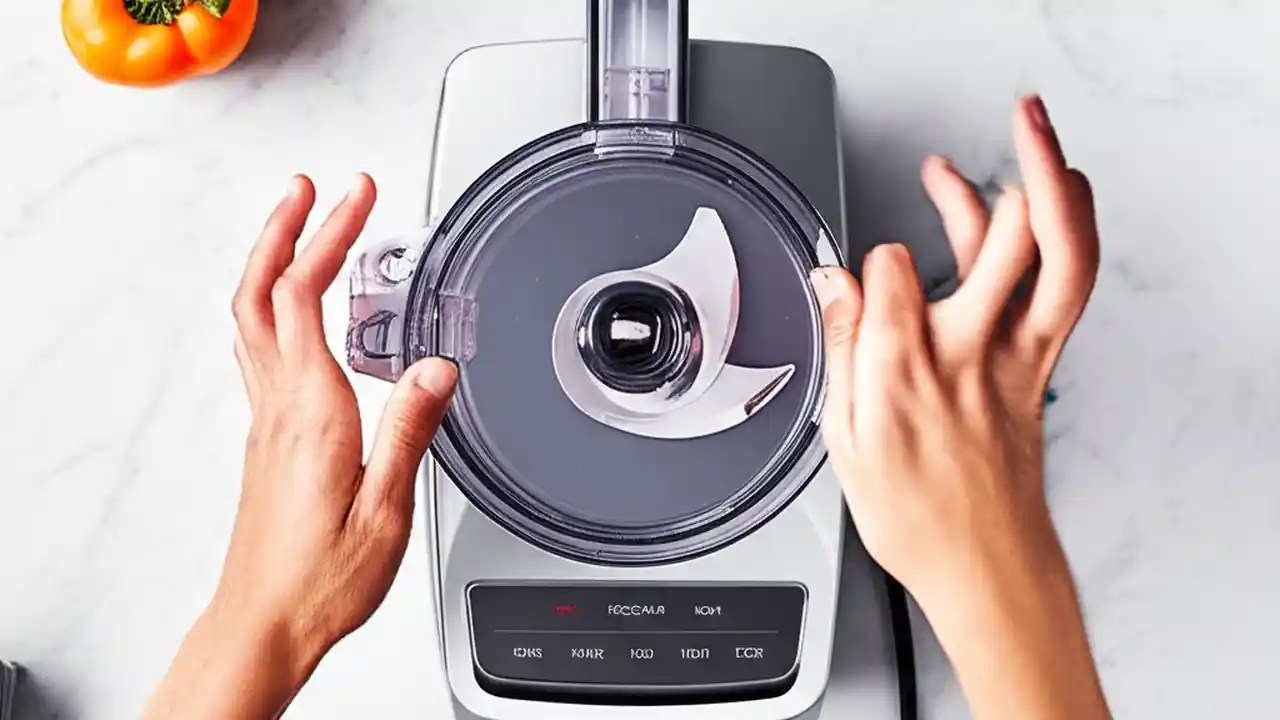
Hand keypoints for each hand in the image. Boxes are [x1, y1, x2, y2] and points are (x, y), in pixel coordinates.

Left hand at [143, 175, 457, 719]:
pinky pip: (259, 351)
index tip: (353, 195)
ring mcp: (265, 422)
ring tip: (299, 226)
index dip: (325, 236)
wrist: (262, 625)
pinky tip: (296, 311)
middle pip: (261, 292)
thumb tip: (435, 366)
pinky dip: (274, 306)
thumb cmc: (319, 580)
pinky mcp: (266, 440)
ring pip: (250, 318)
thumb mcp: (385, 509)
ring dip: (271, 260)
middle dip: (286, 228)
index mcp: (311, 414)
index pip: (302, 297)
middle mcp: (278, 409)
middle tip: (311, 187)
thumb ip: (409, 429)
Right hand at [812, 96, 1107, 717]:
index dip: (864, 262)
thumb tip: (832, 283)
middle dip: (1007, 175)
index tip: (851, 283)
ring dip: (1053, 189)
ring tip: (1030, 142)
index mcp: (905, 367)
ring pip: (1059, 254)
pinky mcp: (1040, 364)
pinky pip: (1065, 284)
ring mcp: (1017, 354)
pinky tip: (1036, 208)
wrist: (984, 564)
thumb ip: (842, 347)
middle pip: (1010, 237)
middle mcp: (970, 350)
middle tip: (983, 142)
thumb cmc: (915, 516)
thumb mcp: (844, 440)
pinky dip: (1062, 231)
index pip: (886, 265)